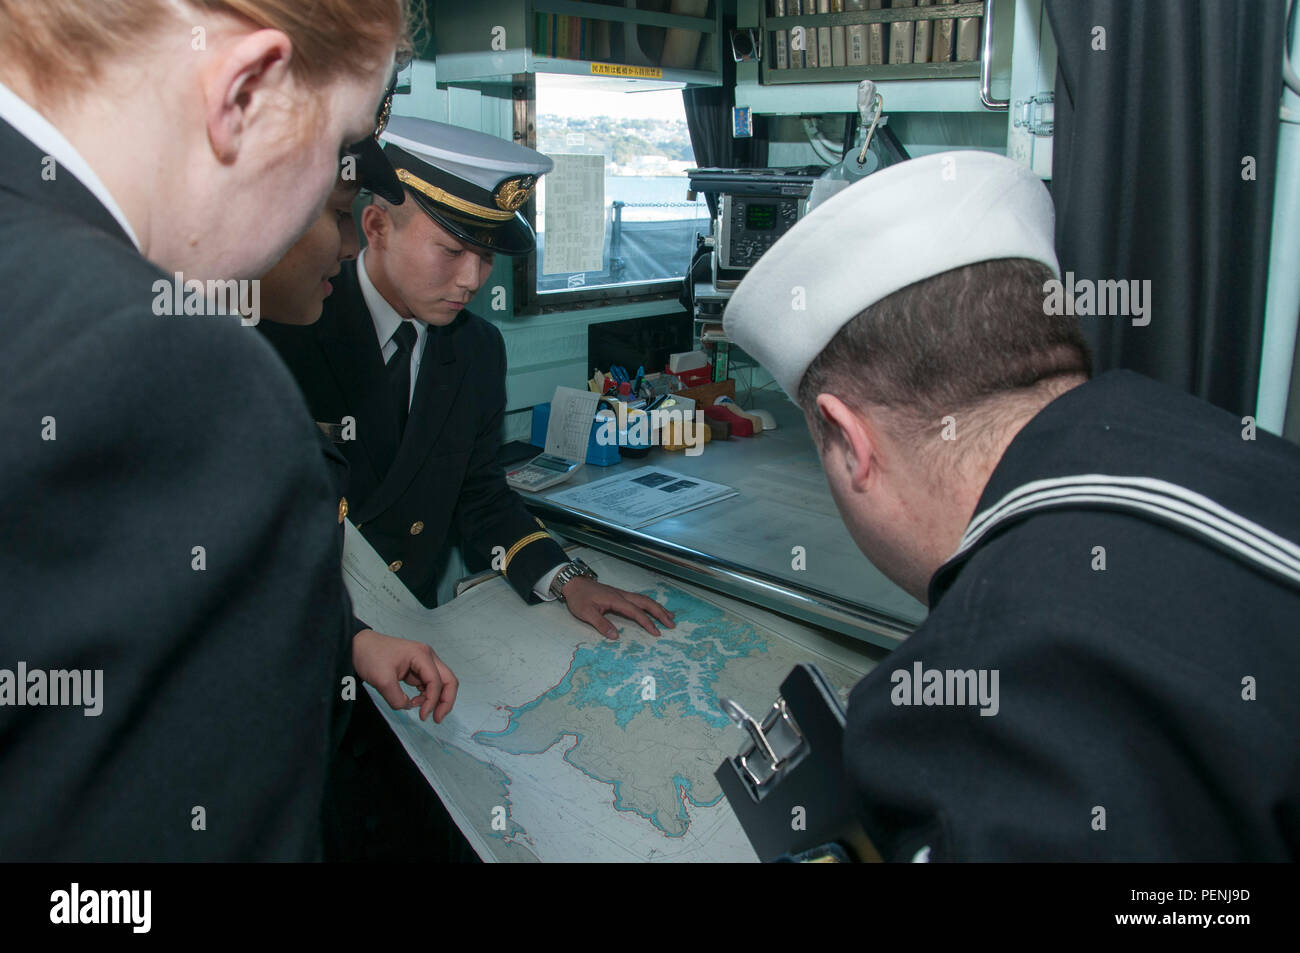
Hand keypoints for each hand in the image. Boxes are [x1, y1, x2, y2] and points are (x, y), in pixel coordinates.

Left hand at [351, 629, 457, 722]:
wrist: (359, 645)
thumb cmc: (370, 655)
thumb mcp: (381, 680)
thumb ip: (397, 699)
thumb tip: (408, 707)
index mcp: (422, 655)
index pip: (436, 682)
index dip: (432, 701)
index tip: (422, 716)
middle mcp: (427, 657)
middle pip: (448, 680)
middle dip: (446, 701)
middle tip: (437, 718)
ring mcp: (423, 662)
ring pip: (441, 683)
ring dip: (436, 699)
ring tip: (421, 711)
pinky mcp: (417, 669)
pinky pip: (429, 684)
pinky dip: (426, 696)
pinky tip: (415, 702)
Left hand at [559, 577, 674, 639]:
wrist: (574, 584)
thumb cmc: (579, 598)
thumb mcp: (586, 613)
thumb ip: (601, 624)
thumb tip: (615, 636)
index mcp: (616, 599)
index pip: (636, 612)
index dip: (647, 623)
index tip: (657, 633)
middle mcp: (622, 595)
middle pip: (646, 602)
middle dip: (660, 613)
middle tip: (672, 624)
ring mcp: (622, 594)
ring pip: (644, 599)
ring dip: (658, 608)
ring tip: (670, 617)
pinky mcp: (620, 595)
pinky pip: (639, 599)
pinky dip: (650, 604)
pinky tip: (654, 609)